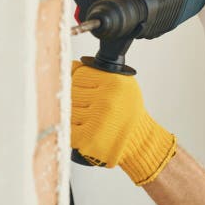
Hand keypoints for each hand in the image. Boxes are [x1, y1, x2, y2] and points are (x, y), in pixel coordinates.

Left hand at [71, 60, 176, 184]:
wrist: (137, 139)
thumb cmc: (127, 111)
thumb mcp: (121, 84)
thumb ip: (97, 73)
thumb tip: (70, 65)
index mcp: (114, 83)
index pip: (79, 75)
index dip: (80, 83)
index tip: (87, 91)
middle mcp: (106, 100)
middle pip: (71, 93)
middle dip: (76, 100)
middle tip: (90, 107)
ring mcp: (96, 120)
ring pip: (67, 110)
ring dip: (74, 115)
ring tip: (90, 119)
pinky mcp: (88, 138)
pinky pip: (68, 128)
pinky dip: (73, 130)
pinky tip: (86, 130)